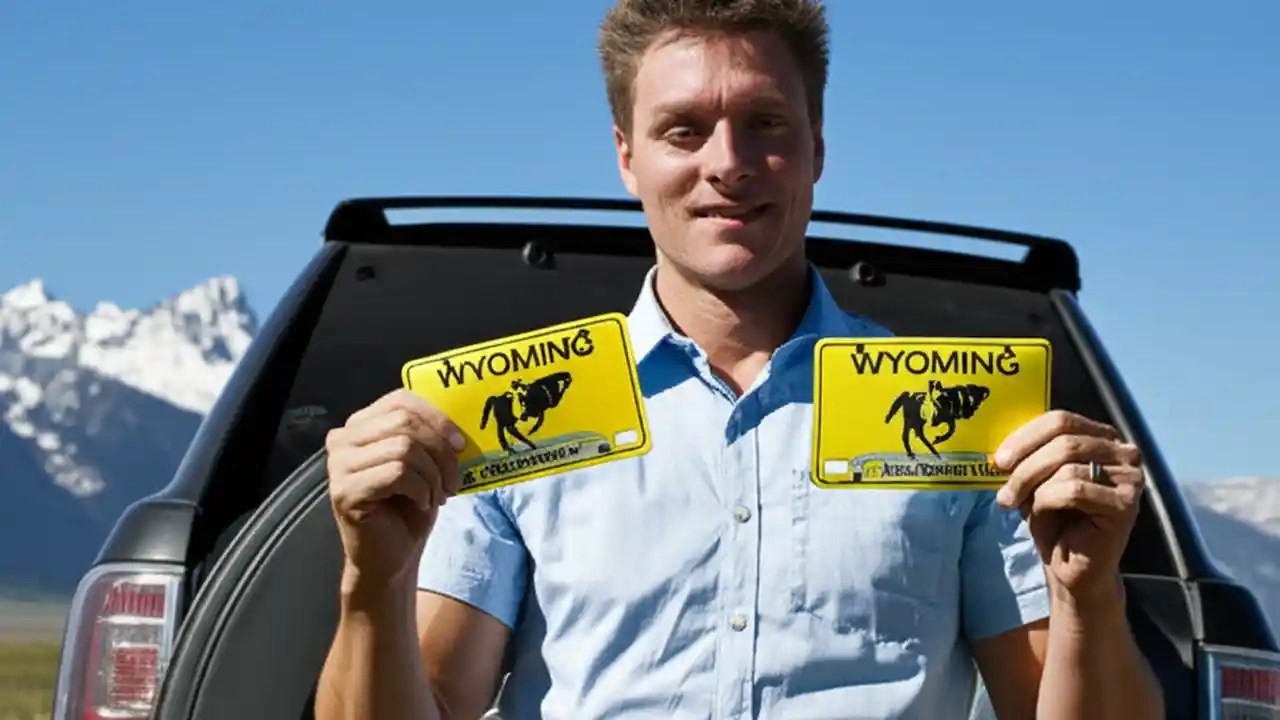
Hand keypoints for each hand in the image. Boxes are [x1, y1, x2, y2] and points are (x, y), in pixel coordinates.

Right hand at [326, 388, 466, 595]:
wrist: (390, 559)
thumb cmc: (408, 509)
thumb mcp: (424, 464)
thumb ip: (430, 436)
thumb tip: (461, 424)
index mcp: (361, 425)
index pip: (401, 399)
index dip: (437, 417)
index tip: (460, 443)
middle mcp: (343, 439)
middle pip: (405, 423)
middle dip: (440, 451)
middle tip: (453, 479)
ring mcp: (339, 466)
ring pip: (404, 448)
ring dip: (433, 476)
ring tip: (437, 495)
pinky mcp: (344, 492)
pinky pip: (397, 474)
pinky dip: (421, 490)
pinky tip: (421, 504)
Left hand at [993, 410, 1144, 603]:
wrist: (1072, 568)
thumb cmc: (1054, 520)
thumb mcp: (1035, 479)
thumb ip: (1027, 455)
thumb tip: (1001, 441)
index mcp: (1102, 437)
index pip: (1061, 420)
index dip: (1025, 436)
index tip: (999, 459)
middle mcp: (1123, 452)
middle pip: (1064, 440)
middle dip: (1025, 464)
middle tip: (1003, 489)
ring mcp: (1131, 477)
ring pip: (1067, 464)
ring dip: (1031, 485)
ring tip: (1016, 503)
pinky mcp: (1127, 504)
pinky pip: (1074, 489)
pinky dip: (1047, 500)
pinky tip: (1043, 514)